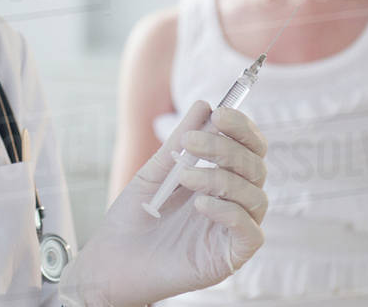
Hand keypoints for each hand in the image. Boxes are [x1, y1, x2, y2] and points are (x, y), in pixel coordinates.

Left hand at [59, 100, 267, 306]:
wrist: (111, 262)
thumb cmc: (133, 218)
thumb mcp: (155, 172)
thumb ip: (180, 142)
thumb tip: (205, 105)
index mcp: (219, 179)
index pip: (249, 148)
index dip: (242, 128)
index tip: (221, 112)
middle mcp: (233, 202)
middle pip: (255, 167)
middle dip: (226, 147)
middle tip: (191, 142)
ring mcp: (233, 230)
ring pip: (255, 195)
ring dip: (221, 178)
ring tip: (185, 177)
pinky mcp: (230, 257)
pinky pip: (250, 231)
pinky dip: (229, 211)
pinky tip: (200, 204)